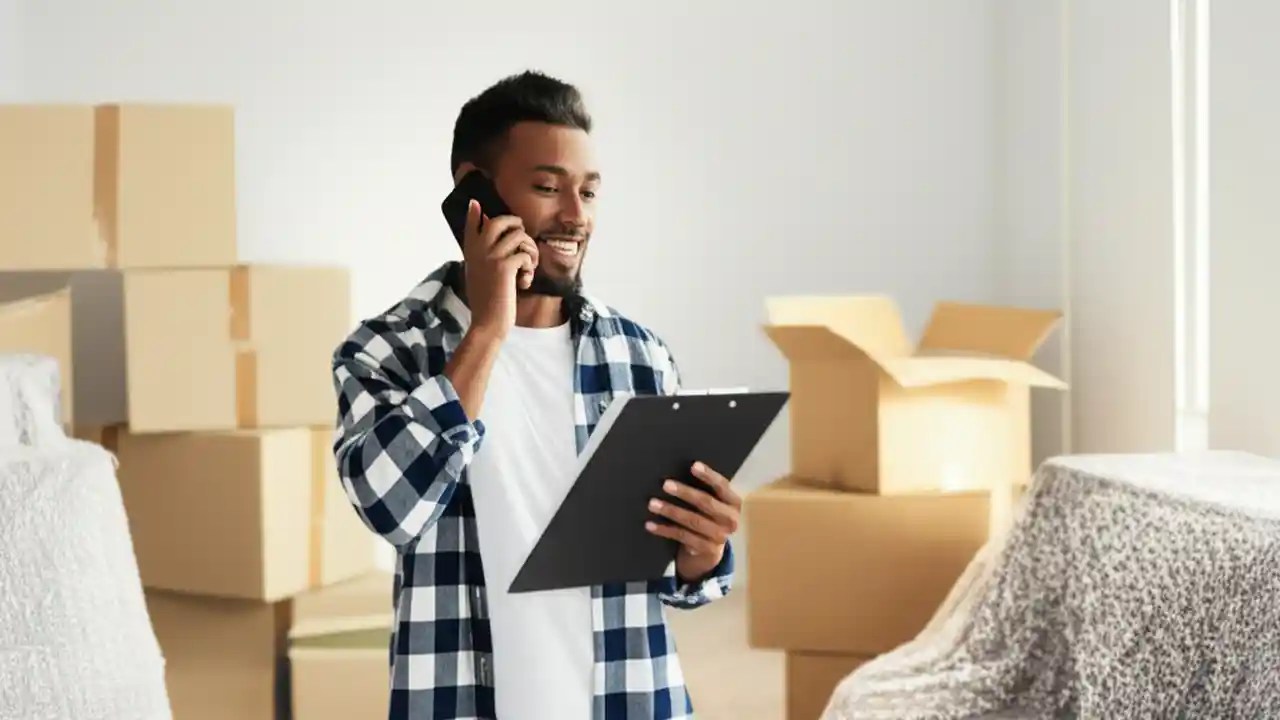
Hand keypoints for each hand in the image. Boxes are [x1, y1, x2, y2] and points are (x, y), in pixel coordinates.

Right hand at [461, 199, 537, 336]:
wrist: (487, 323)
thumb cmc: (487, 302)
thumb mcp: (479, 277)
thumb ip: (482, 259)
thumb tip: (491, 246)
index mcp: (471, 254)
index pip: (471, 226)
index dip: (474, 213)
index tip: (476, 203)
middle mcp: (478, 252)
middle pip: (500, 221)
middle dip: (517, 225)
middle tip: (523, 238)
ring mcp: (491, 258)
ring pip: (519, 236)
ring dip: (530, 251)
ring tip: (528, 267)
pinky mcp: (505, 267)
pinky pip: (525, 254)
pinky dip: (530, 268)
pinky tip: (525, 281)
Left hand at [645, 462, 740, 582]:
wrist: (710, 548)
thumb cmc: (708, 516)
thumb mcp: (713, 503)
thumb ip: (704, 489)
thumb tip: (677, 470)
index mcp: (734, 503)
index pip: (722, 486)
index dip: (708, 476)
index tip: (693, 465)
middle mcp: (731, 520)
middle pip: (706, 503)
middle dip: (685, 493)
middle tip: (665, 484)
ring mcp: (720, 537)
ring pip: (693, 521)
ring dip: (671, 511)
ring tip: (652, 504)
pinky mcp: (707, 550)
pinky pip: (682, 537)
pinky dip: (665, 530)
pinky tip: (650, 524)